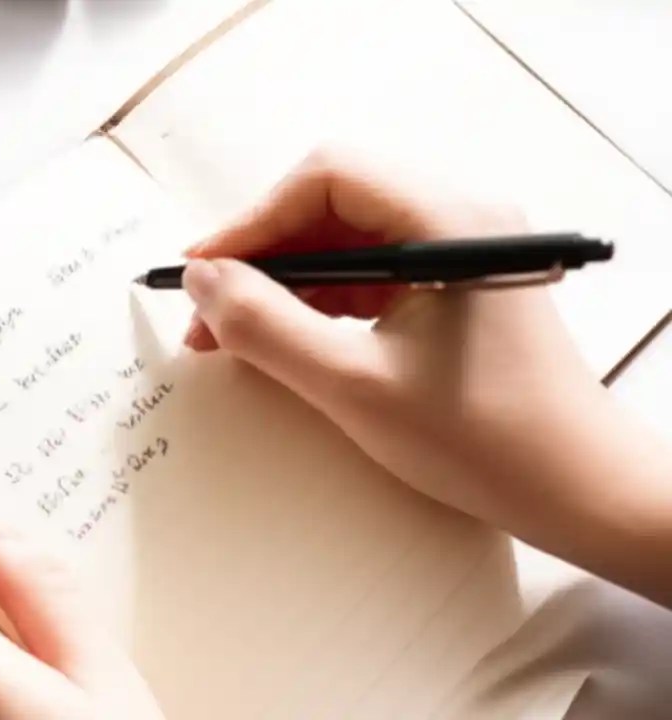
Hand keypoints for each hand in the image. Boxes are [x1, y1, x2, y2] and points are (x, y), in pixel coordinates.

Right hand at [181, 149, 671, 604]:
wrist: (578, 490)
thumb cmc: (485, 440)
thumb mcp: (354, 385)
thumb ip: (266, 326)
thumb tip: (202, 280)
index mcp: (449, 221)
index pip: (327, 178)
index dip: (253, 220)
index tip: (201, 271)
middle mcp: (460, 218)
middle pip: (333, 203)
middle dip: (263, 253)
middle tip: (208, 308)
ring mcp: (459, 251)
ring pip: (346, 239)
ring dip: (285, 280)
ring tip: (231, 331)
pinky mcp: (454, 286)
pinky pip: (369, 273)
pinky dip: (319, 300)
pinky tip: (282, 337)